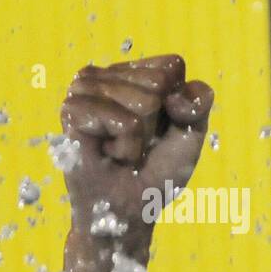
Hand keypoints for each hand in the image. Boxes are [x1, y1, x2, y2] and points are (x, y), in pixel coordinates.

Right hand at [60, 54, 212, 250]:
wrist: (130, 206)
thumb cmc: (158, 170)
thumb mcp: (191, 134)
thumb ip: (198, 104)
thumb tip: (172, 95)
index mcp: (137, 72)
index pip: (172, 66)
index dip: (180, 104)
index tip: (164, 128)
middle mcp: (109, 74)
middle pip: (157, 82)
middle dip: (157, 123)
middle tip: (139, 142)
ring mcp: (86, 88)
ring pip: (141, 100)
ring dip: (140, 137)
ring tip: (122, 148)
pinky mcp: (73, 109)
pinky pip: (123, 122)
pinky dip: (126, 147)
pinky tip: (109, 153)